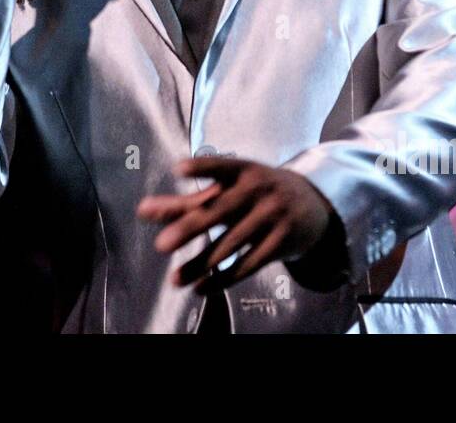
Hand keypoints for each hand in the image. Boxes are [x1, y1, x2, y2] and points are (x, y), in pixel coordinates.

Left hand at [136, 157, 336, 294]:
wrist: (313, 206)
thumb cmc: (257, 194)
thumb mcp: (229, 190)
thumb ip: (186, 201)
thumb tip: (143, 210)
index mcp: (244, 170)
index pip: (221, 166)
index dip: (202, 167)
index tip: (179, 169)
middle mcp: (258, 191)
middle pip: (220, 211)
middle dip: (191, 227)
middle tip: (161, 244)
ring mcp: (272, 217)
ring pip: (231, 244)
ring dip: (201, 264)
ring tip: (174, 279)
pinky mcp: (280, 244)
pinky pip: (248, 264)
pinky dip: (223, 279)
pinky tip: (200, 288)